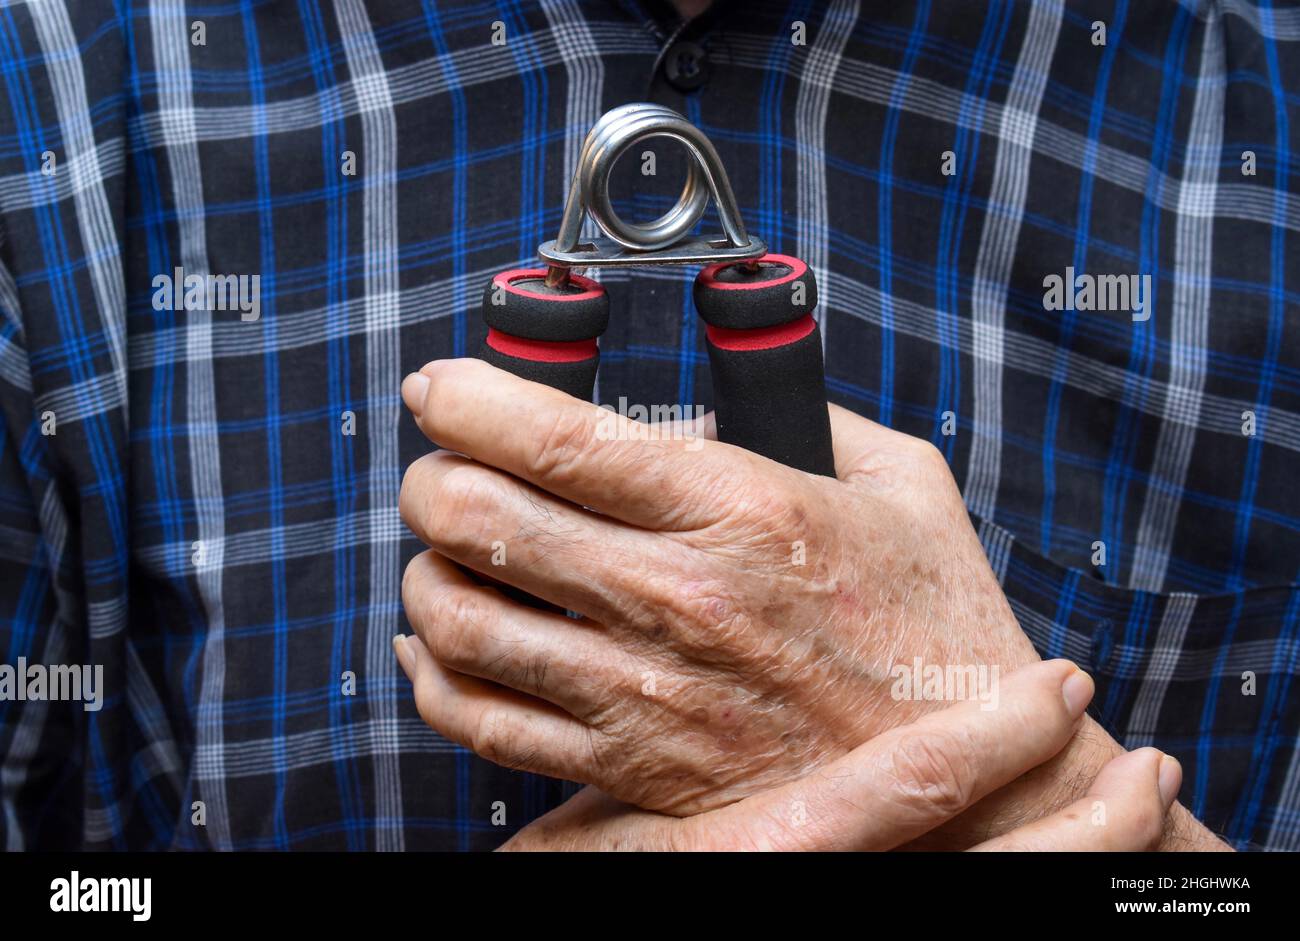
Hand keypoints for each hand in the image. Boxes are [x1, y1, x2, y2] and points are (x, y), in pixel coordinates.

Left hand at [397, 359, 1224, 847]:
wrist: (972, 791)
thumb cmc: (939, 635)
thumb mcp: (905, 488)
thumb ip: (818, 418)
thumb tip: (747, 384)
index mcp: (734, 509)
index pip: (555, 435)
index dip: (469, 397)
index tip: (443, 386)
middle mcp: (672, 599)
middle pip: (478, 518)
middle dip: (429, 476)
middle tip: (438, 462)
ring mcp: (642, 691)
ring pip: (461, 618)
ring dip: (426, 569)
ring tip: (442, 547)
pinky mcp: (629, 762)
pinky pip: (484, 720)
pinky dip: (437, 673)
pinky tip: (443, 639)